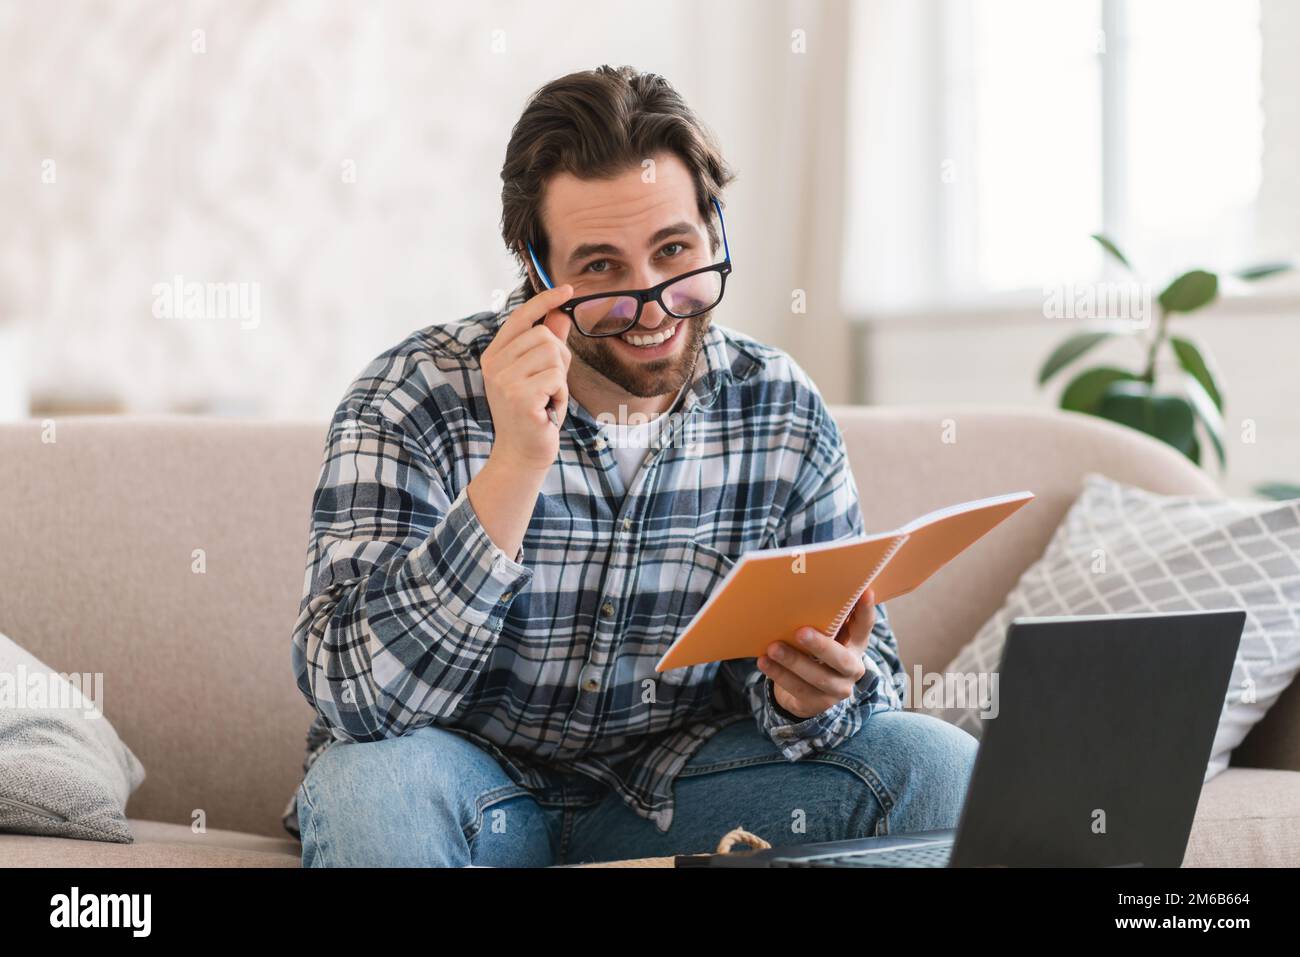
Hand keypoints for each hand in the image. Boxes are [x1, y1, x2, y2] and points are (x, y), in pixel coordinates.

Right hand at [480, 284, 573, 471]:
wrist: (521, 454)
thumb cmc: (533, 413)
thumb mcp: (540, 374)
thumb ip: (548, 345)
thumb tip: (560, 314)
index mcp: (495, 356)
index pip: (520, 317)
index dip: (545, 301)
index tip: (568, 290)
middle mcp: (494, 365)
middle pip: (543, 335)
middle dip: (559, 358)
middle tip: (552, 384)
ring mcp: (504, 381)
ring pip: (553, 355)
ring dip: (560, 379)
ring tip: (548, 398)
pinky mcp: (519, 397)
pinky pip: (557, 378)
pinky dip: (561, 394)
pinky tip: (549, 409)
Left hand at [757, 589, 876, 720]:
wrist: (808, 693)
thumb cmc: (815, 652)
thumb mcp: (825, 636)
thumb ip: (823, 620)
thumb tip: (805, 589)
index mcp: (856, 644)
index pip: (865, 626)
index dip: (866, 610)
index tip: (865, 591)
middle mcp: (853, 668)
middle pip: (841, 658)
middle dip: (820, 645)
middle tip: (800, 632)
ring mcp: (838, 689)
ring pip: (817, 677)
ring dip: (792, 661)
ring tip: (772, 647)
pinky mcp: (819, 703)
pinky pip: (798, 689)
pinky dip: (779, 674)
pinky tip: (764, 662)